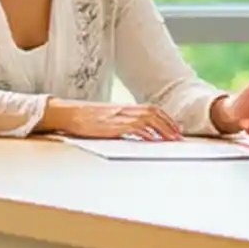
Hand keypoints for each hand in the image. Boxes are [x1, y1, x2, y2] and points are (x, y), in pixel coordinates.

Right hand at [38, 99, 182, 140]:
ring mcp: (120, 116)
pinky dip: (147, 133)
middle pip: (154, 113)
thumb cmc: (85, 118)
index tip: (175, 128)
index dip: (166, 118)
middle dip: (169, 124)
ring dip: (163, 129)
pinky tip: (153, 140)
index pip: (151, 109)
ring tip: (172, 139)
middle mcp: (125, 109)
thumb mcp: (107, 119)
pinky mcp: (114, 125)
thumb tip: (135, 133)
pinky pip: (135, 128)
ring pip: (149, 119)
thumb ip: (122, 123)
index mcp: (125, 107)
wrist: (69, 114)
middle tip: (179, 136)